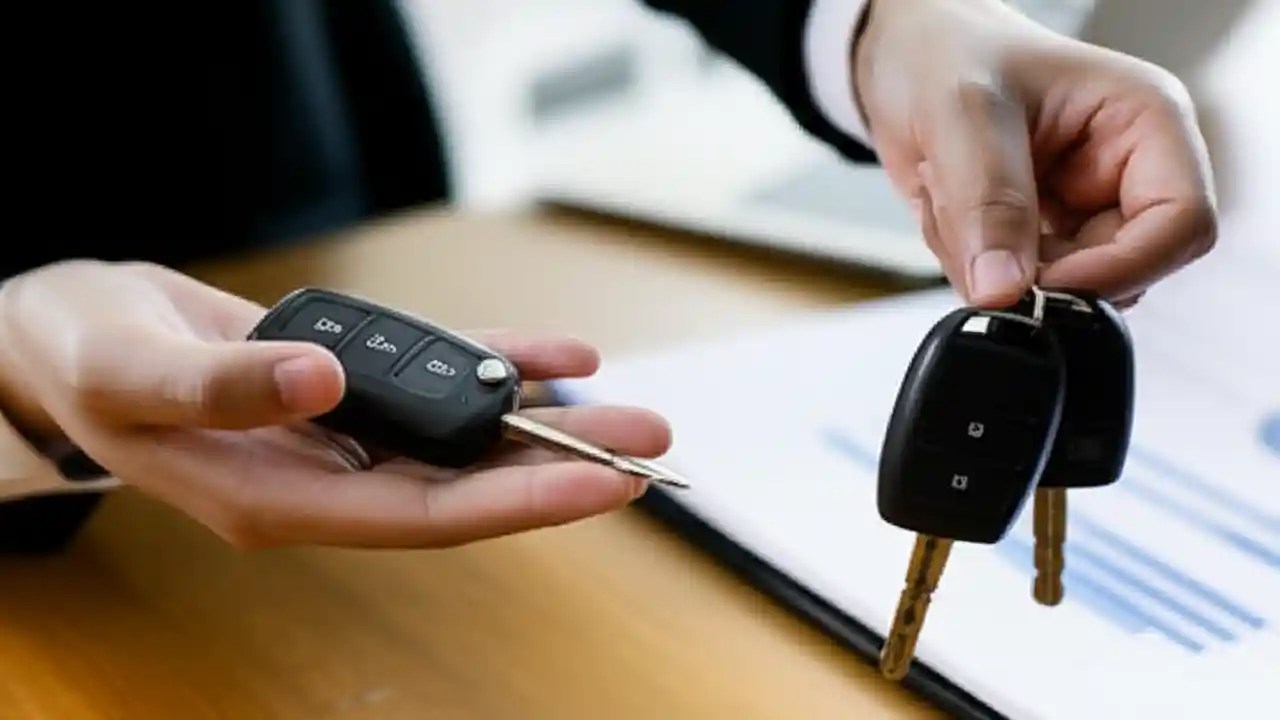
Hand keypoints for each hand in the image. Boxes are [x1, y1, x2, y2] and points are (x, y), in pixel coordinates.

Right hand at [0, 261, 670, 548]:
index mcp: (273, 500)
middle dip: (558, 468)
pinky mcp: (348, 386)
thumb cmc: (82, 358)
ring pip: (461, 438)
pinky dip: (495, 365)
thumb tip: (321, 381)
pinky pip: (435, 378)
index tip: (600, 485)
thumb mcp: (131, 369)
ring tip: (628, 408)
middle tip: (648, 444)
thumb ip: (222, 386)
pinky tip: (556, 356)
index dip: (516, 505)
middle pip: (463, 486)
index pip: (420, 517)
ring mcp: (340, 433)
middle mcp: (322, 476)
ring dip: (544, 423)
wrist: (72, 330)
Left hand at [854, 0, 1216, 306]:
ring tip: (947, 191)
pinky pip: (1009, 285)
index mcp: (1143, 123)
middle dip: (1032, 263)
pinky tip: (942, 205)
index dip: (1120, 268)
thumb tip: (1004, 288)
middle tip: (965, 216)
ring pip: (1056, 287)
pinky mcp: (1031, 236)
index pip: (1182, 223)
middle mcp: (1121, 172)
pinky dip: (965, 261)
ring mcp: (1076, 210)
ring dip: (987, 260)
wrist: (896, 54)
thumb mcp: (963, 112)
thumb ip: (989, 201)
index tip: (1042, 280)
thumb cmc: (943, 50)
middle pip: (1117, 270)